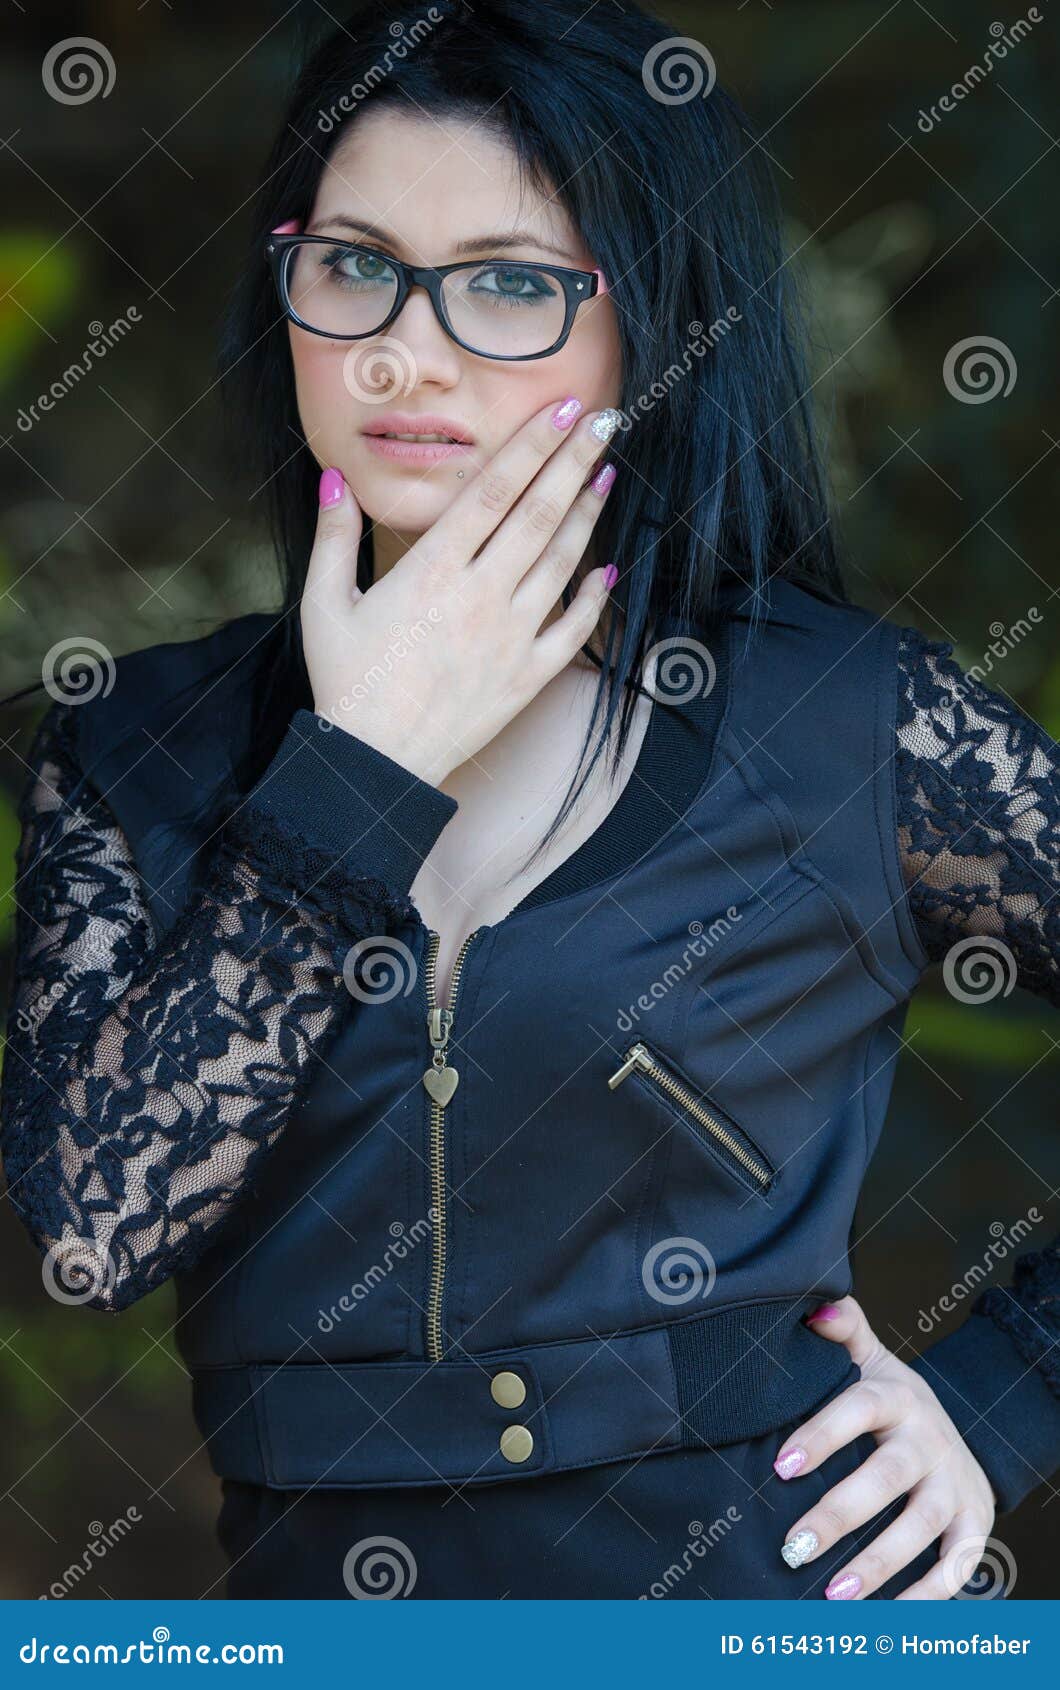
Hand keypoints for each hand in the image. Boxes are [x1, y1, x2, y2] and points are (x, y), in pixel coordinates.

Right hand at [300, 397, 617, 786]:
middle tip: (604, 420)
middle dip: (574, 461)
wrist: (374, 762)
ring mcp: (509, 637)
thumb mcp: (324, 605)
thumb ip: (334, 537)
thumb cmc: (346, 681)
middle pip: (537, 514)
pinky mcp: (526, 677)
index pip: (492, 492)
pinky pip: (572, 631)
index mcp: (431, 571)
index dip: (531, 446)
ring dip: (588, 514)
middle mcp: (480, 596)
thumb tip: (334, 478)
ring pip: (561, 563)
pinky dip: (593, 598)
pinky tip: (607, 569)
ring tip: (607, 473)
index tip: (560, 410)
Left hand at [775, 1297, 995, 1598]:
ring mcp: (956, 1482)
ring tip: (835, 1595)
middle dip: (841, 1514)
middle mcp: (930, 1438)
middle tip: (794, 1548)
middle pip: (888, 1477)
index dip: (823, 1434)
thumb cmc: (890, 1399)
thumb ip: (843, 1330)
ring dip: (879, 1563)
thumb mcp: (869, 1358)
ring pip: (922, 1526)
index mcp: (895, 1395)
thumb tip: (812, 1307)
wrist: (957, 1427)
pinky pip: (958, 1565)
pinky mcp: (977, 1522)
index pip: (858, 1409)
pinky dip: (929, 1596)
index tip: (781, 1466)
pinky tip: (890, 1621)